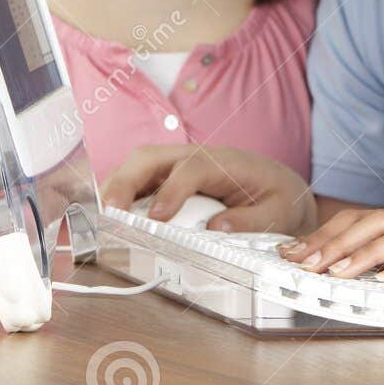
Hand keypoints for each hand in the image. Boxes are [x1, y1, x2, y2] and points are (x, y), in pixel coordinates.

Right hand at [100, 145, 316, 234]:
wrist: (281, 188)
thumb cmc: (279, 198)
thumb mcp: (279, 212)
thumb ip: (251, 221)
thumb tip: (217, 228)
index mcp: (227, 163)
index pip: (193, 168)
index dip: (172, 189)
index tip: (157, 217)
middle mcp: (198, 158)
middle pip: (152, 156)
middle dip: (126, 180)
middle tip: (110, 213)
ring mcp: (180, 166)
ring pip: (139, 165)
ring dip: (116, 187)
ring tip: (102, 218)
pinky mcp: (170, 179)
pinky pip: (140, 181)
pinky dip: (121, 194)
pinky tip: (110, 217)